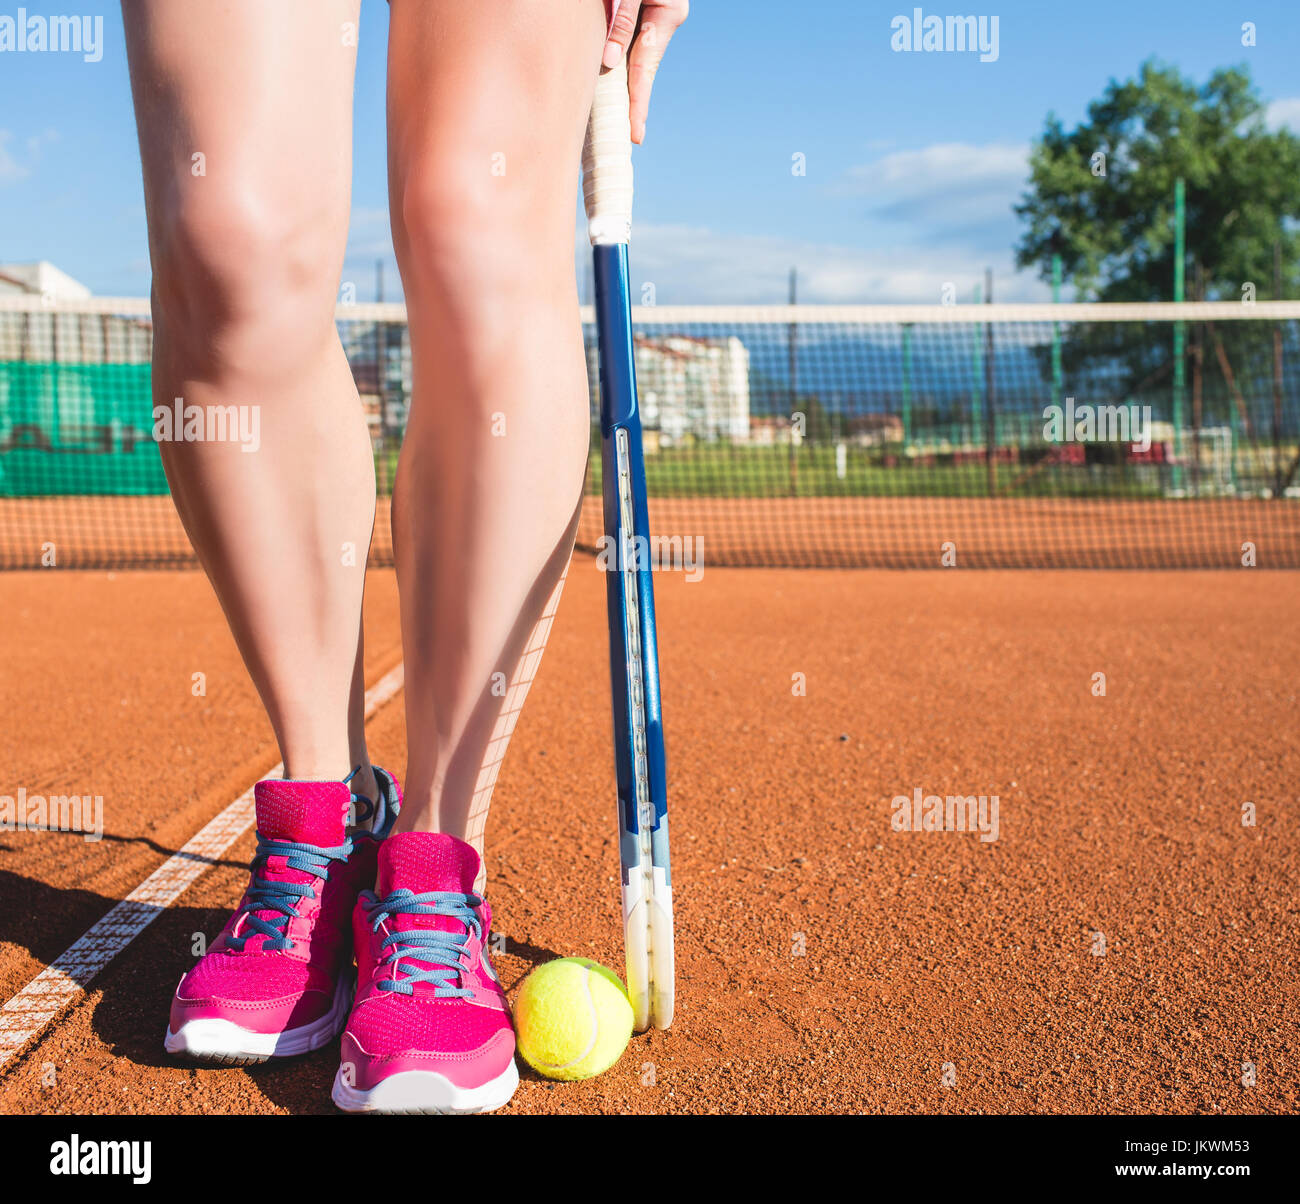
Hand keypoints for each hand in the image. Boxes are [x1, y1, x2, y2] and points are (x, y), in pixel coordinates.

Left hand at [603, 0, 688, 143]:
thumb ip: (623, 21)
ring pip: (632, 55)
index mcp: (668, 15)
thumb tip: (608, 62)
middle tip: (624, 135)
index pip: (646, 69)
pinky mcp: (644, 8)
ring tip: (611, 110)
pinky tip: (606, 72)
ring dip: (619, 78)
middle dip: (630, 100)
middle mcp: (663, 20)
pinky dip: (616, 56)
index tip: (635, 136)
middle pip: (641, 68)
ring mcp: (654, 15)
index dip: (638, 105)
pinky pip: (628, 38)